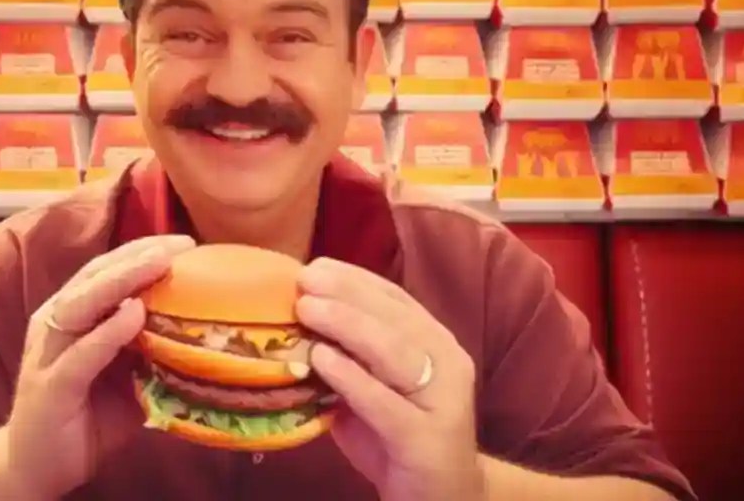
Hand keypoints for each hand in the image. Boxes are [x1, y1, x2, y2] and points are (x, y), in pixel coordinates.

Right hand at [7, 234, 196, 499]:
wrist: (36, 467)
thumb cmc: (85, 418)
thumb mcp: (127, 378)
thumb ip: (150, 351)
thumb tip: (197, 332)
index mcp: (71, 315)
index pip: (107, 270)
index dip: (143, 251)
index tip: (185, 242)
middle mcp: (56, 323)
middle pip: (96, 276)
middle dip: (139, 255)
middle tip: (180, 245)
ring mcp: (49, 352)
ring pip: (85, 302)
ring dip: (124, 280)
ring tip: (160, 263)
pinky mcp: (51, 385)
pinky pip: (81, 352)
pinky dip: (109, 331)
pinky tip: (135, 314)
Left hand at [296, 257, 484, 500]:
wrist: (443, 499)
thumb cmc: (398, 438)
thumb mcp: (373, 389)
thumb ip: (349, 357)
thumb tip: (297, 321)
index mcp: (434, 343)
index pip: (395, 299)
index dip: (355, 279)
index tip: (316, 265)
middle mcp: (446, 363)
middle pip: (394, 318)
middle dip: (346, 294)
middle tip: (304, 282)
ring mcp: (441, 401)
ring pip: (395, 351)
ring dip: (347, 325)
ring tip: (307, 310)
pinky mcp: (427, 439)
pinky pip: (387, 404)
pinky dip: (353, 379)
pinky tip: (323, 360)